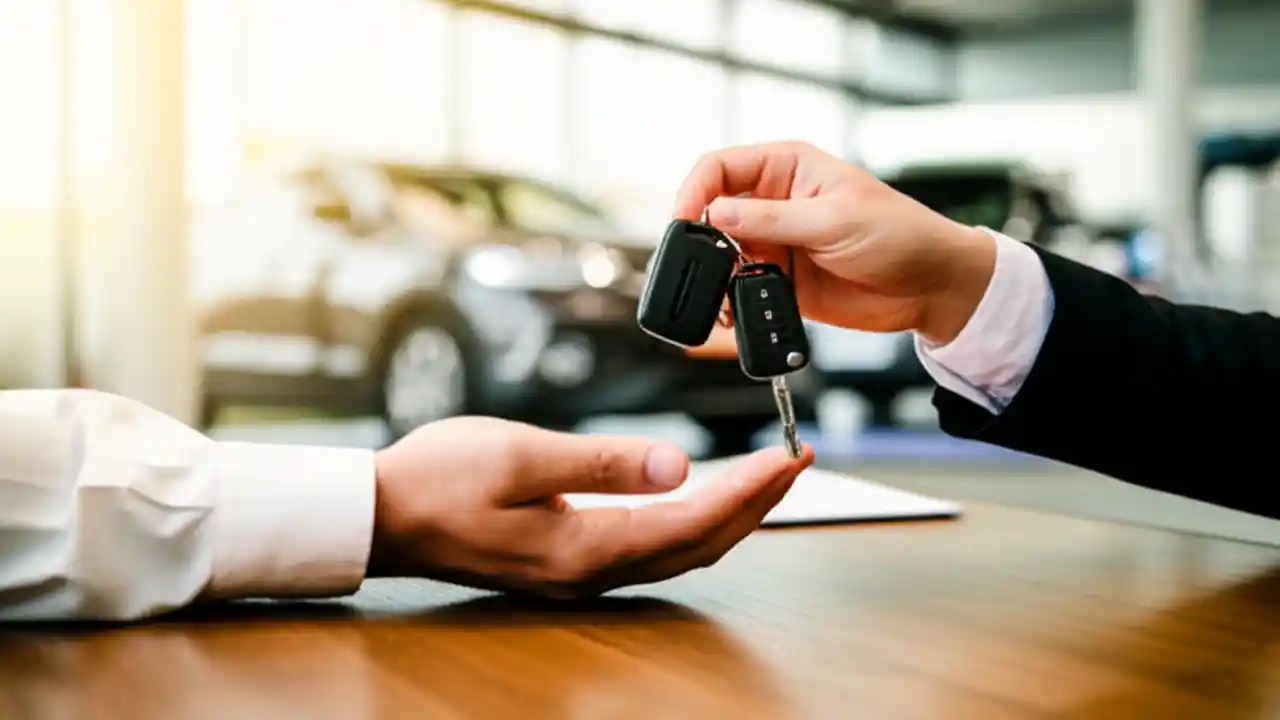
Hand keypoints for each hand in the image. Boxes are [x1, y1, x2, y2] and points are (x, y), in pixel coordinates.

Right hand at [368, 416, 812, 597]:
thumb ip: (602, 463)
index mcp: (583, 548)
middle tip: (796, 462)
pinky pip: (652, 547)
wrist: (383, 515)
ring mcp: (580, 573)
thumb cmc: (439, 480)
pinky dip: (691, 520)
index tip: (790, 457)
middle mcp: (590, 573)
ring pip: (679, 550)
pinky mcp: (569, 560)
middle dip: (754, 505)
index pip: (692, 522)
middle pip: (698, 545)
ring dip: (728, 514)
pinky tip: (702, 496)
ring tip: (764, 478)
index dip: (749, 492)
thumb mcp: (520, 456)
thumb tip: (677, 466)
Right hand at [673, 141, 996, 343]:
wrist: (931, 287)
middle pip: (712, 210)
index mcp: (788, 168)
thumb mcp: (834, 221)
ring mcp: (775, 242)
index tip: (686, 221)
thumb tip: (716, 214)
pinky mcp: (780, 280)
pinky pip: (739, 286)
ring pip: (720, 253)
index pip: (720, 167)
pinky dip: (729, 299)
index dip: (695, 191)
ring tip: (718, 289)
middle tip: (696, 262)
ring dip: (714, 272)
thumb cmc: (901, 234)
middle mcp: (775, 202)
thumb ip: (772, 220)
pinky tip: (733, 307)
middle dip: (698, 235)